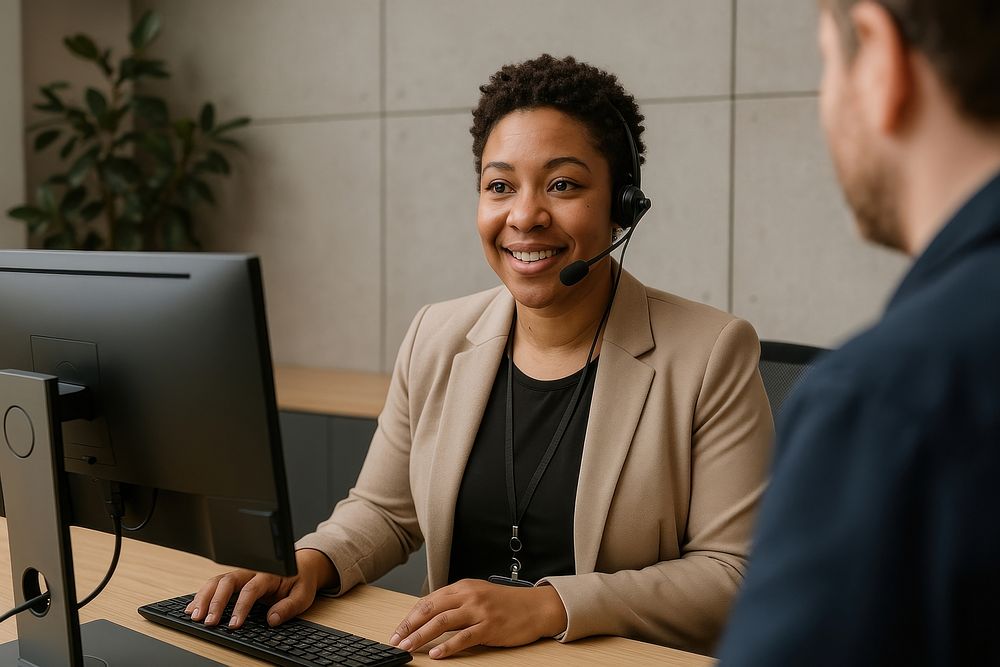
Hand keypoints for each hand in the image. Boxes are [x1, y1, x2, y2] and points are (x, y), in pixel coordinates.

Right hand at [185, 548, 337, 628]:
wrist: (301, 565)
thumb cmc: (300, 581)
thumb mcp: (303, 594)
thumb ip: (289, 607)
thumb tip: (272, 619)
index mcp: (268, 574)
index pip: (251, 589)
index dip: (241, 607)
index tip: (234, 625)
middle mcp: (251, 571)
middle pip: (228, 581)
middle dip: (215, 602)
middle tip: (208, 621)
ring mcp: (241, 574)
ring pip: (217, 581)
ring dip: (203, 598)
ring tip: (194, 616)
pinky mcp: (235, 579)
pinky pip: (215, 584)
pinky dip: (201, 595)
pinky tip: (191, 608)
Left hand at [388, 579, 566, 658]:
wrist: (536, 606)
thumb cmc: (506, 603)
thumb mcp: (478, 595)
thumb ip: (456, 602)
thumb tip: (429, 617)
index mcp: (462, 587)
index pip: (428, 600)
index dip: (410, 617)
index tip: (397, 630)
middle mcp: (468, 596)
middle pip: (431, 609)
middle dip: (409, 626)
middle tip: (395, 640)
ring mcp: (479, 611)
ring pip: (442, 622)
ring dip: (421, 636)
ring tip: (408, 647)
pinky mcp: (490, 627)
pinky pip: (464, 637)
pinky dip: (448, 647)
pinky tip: (437, 654)